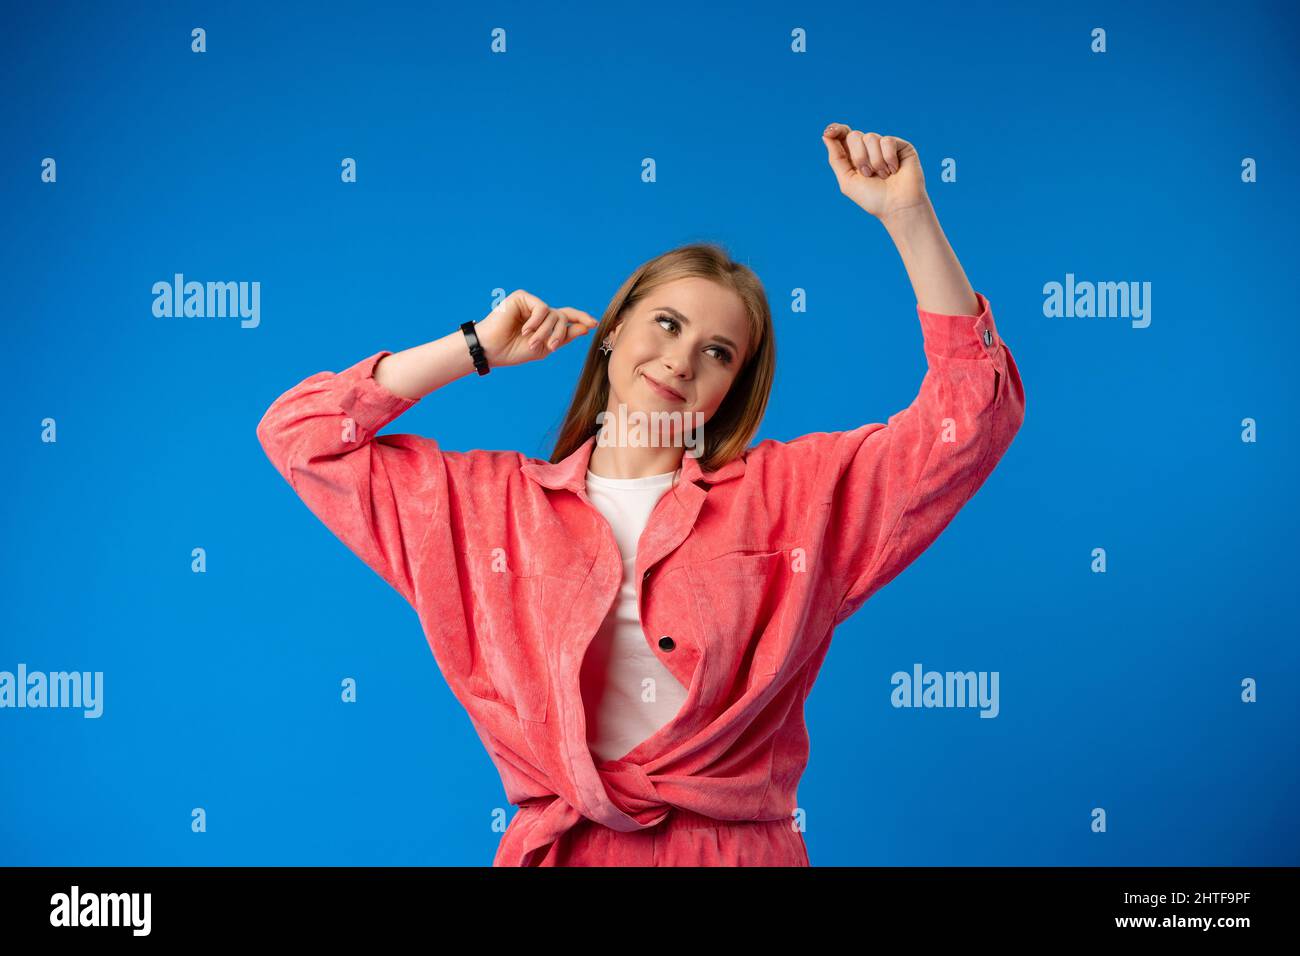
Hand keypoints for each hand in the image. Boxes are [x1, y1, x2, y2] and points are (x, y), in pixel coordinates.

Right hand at [473, 289, 598, 367]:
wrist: (493, 350)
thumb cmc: (514, 351)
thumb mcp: (545, 347)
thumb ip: (564, 337)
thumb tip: (586, 327)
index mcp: (545, 323)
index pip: (567, 317)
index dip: (581, 318)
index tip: (594, 324)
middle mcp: (539, 311)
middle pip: (563, 317)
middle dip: (560, 333)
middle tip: (551, 346)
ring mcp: (530, 303)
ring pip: (553, 314)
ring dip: (545, 331)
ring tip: (532, 342)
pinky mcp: (522, 297)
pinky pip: (542, 308)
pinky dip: (537, 321)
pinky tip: (526, 330)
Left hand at [821, 123, 928, 222]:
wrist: (897, 206)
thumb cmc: (873, 198)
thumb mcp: (847, 181)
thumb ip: (836, 158)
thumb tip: (825, 135)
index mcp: (855, 156)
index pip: (843, 135)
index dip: (836, 130)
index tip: (829, 132)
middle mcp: (869, 149)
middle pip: (854, 136)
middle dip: (859, 157)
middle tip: (868, 174)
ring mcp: (885, 146)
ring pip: (871, 137)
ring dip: (875, 162)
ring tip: (883, 176)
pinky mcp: (900, 145)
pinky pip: (887, 141)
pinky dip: (888, 158)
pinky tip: (894, 170)